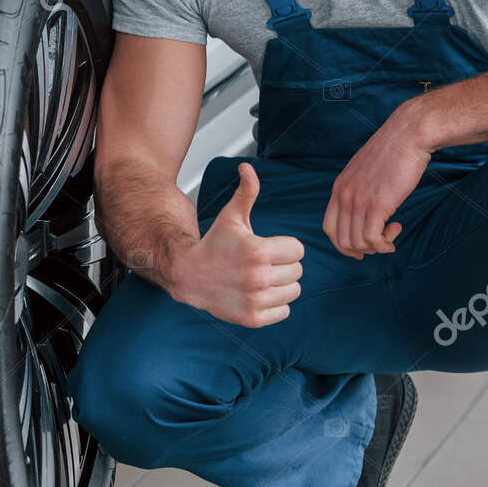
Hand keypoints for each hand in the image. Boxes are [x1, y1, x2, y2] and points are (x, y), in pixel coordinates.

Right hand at [165, 162, 304, 326]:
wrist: (190, 275)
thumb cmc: (215, 244)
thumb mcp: (231, 217)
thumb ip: (246, 193)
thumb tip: (248, 167)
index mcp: (258, 251)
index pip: (298, 250)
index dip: (285, 247)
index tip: (269, 247)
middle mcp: (258, 278)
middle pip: (298, 271)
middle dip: (284, 265)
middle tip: (263, 263)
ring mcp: (256, 300)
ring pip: (294, 292)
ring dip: (282, 285)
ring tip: (261, 278)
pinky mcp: (253, 318)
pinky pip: (285, 312)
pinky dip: (275, 305)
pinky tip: (258, 294)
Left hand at [322, 118, 431, 258]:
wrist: (408, 135)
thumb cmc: (393, 153)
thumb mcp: (366, 172)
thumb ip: (360, 190)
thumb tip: (366, 212)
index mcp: (339, 187)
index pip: (329, 228)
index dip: (342, 245)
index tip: (360, 250)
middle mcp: (344, 196)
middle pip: (342, 240)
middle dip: (363, 248)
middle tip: (383, 241)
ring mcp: (358, 200)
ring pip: (358, 242)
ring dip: (377, 245)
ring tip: (393, 232)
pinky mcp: (376, 205)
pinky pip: (373, 239)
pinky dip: (385, 243)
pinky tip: (397, 229)